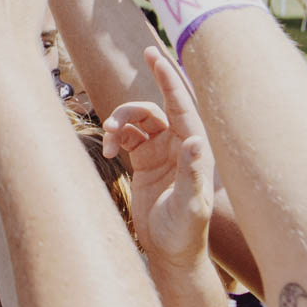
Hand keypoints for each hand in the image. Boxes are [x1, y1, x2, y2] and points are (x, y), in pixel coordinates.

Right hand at [103, 50, 216, 272]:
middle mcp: (179, 143)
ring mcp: (161, 151)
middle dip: (129, 111)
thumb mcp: (190, 204)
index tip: (152, 54)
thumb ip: (193, 172)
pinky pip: (127, 136)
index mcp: (194, 147)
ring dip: (119, 124)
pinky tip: (109, 150)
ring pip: (136, 121)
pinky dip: (115, 137)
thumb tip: (197, 141)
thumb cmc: (186, 231)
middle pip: (152, 109)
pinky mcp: (145, 161)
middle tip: (113, 126)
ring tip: (108, 142)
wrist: (171, 252)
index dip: (167, 78)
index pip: (181, 104)